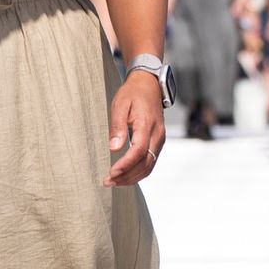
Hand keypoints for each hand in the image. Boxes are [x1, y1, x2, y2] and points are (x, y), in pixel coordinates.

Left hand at [104, 72, 166, 187]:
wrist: (149, 85)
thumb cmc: (132, 93)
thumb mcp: (120, 105)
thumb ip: (117, 127)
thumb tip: (114, 148)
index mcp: (147, 124)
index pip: (139, 151)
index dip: (125, 165)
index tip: (111, 173)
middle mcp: (157, 135)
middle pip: (145, 163)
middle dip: (127, 176)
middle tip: (108, 182)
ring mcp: (160, 140)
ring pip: (149, 166)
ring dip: (132, 177)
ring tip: (114, 182)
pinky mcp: (158, 143)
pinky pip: (150, 162)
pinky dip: (138, 172)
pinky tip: (125, 175)